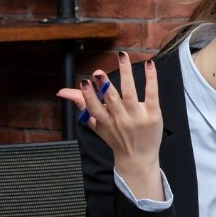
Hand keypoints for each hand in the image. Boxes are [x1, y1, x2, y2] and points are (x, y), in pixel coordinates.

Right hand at [56, 52, 164, 199]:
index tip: (84, 82)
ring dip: (126, 74)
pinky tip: (149, 64)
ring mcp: (137, 117)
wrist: (139, 158)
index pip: (95, 108)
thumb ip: (82, 105)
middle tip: (98, 72)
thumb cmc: (116, 138)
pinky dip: (151, 79)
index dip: (89, 96)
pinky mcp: (153, 114)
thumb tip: (62, 92)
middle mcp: (120, 119)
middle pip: (112, 100)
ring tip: (122, 57)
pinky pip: (152, 94)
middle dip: (104, 85)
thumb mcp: (96, 124)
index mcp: (105, 121)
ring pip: (131, 93)